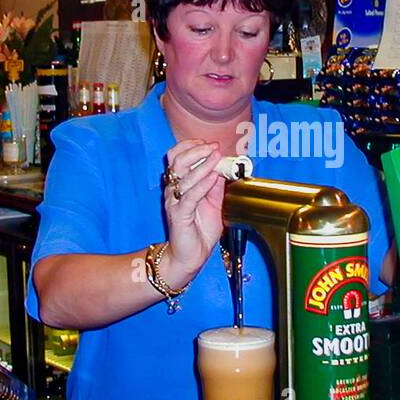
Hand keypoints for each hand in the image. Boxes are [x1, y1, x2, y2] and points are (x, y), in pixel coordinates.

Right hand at [162, 138, 224, 282]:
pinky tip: (212, 178)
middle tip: (213, 147)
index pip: (177, 156)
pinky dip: (201, 185)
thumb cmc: (199, 229)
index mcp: (179, 183)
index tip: (209, 143)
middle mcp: (173, 189)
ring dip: (202, 165)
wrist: (189, 256)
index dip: (191, 146)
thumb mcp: (214, 202)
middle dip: (196, 150)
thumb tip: (225, 167)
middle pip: (177, 161)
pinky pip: (189, 196)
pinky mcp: (178, 214)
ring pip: (184, 176)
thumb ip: (217, 185)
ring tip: (215, 158)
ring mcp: (174, 201)